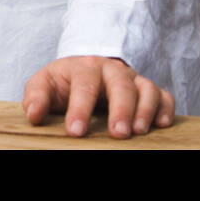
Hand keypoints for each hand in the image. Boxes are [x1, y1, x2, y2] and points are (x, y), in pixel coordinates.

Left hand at [22, 55, 174, 137]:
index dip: (80, 108)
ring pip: (146, 88)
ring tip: (138, 132)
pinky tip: (162, 124)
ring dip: (145, 109)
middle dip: (120, 108)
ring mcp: (132, 79)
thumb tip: (33, 115)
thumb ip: (36, 96)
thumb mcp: (45, 83)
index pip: (84, 85)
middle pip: (120, 84)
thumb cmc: (64, 82)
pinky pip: (164, 95)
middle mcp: (111, 70)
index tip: (76, 131)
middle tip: (118, 133)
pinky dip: (166, 108)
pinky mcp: (147, 90)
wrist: (84, 69)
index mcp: (84, 67)